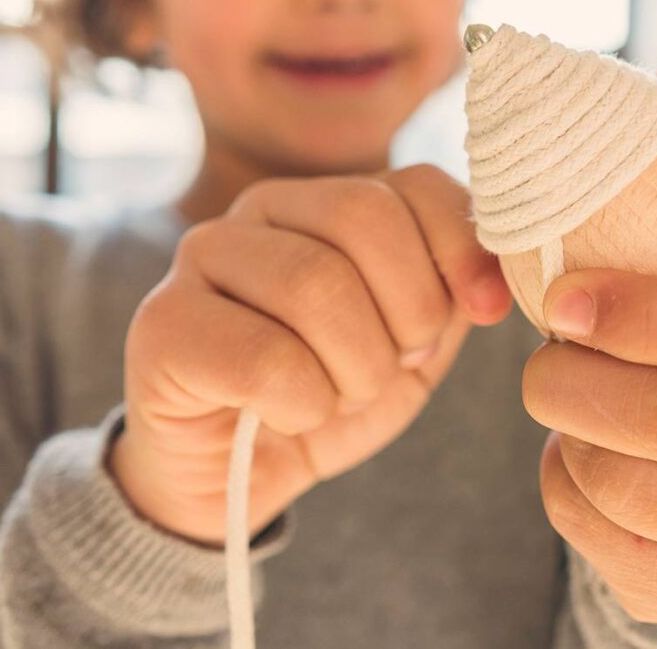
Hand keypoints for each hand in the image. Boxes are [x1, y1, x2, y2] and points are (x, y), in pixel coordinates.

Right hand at [109, 164, 510, 544]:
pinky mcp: (163, 323)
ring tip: (338, 395)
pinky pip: (264, 358)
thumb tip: (492, 284)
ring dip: (355, 369)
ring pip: (315, 284)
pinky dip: (302, 405)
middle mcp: (261, 207)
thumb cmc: (329, 392)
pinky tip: (288, 413)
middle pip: (364, 218)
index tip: (482, 312)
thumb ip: (452, 295)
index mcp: (328, 198)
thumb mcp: (412, 344)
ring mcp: (203, 255)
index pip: (415, 184)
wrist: (237, 472)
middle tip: (393, 365)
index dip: (462, 249)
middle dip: (407, 313)